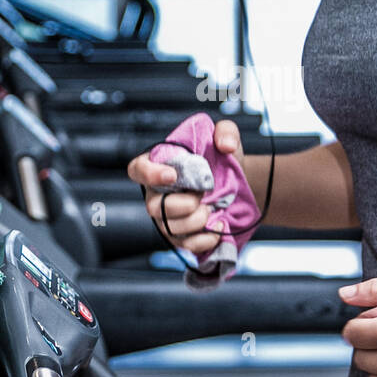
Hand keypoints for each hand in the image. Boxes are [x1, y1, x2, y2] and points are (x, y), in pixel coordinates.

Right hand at [125, 119, 244, 256]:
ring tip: (213, 210)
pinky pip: (184, 244)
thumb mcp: (226, 136)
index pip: (137, 169)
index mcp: (159, 165)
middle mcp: (156, 193)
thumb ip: (226, 131)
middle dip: (184, 204)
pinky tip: (219, 228)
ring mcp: (166, 217)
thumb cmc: (222, 159)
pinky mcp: (180, 236)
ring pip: (168, 228)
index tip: (173, 175)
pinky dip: (203, 240)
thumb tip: (226, 146)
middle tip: (205, 194)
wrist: (239, 185)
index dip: (149, 174)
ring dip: (195, 221)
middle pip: (154, 207)